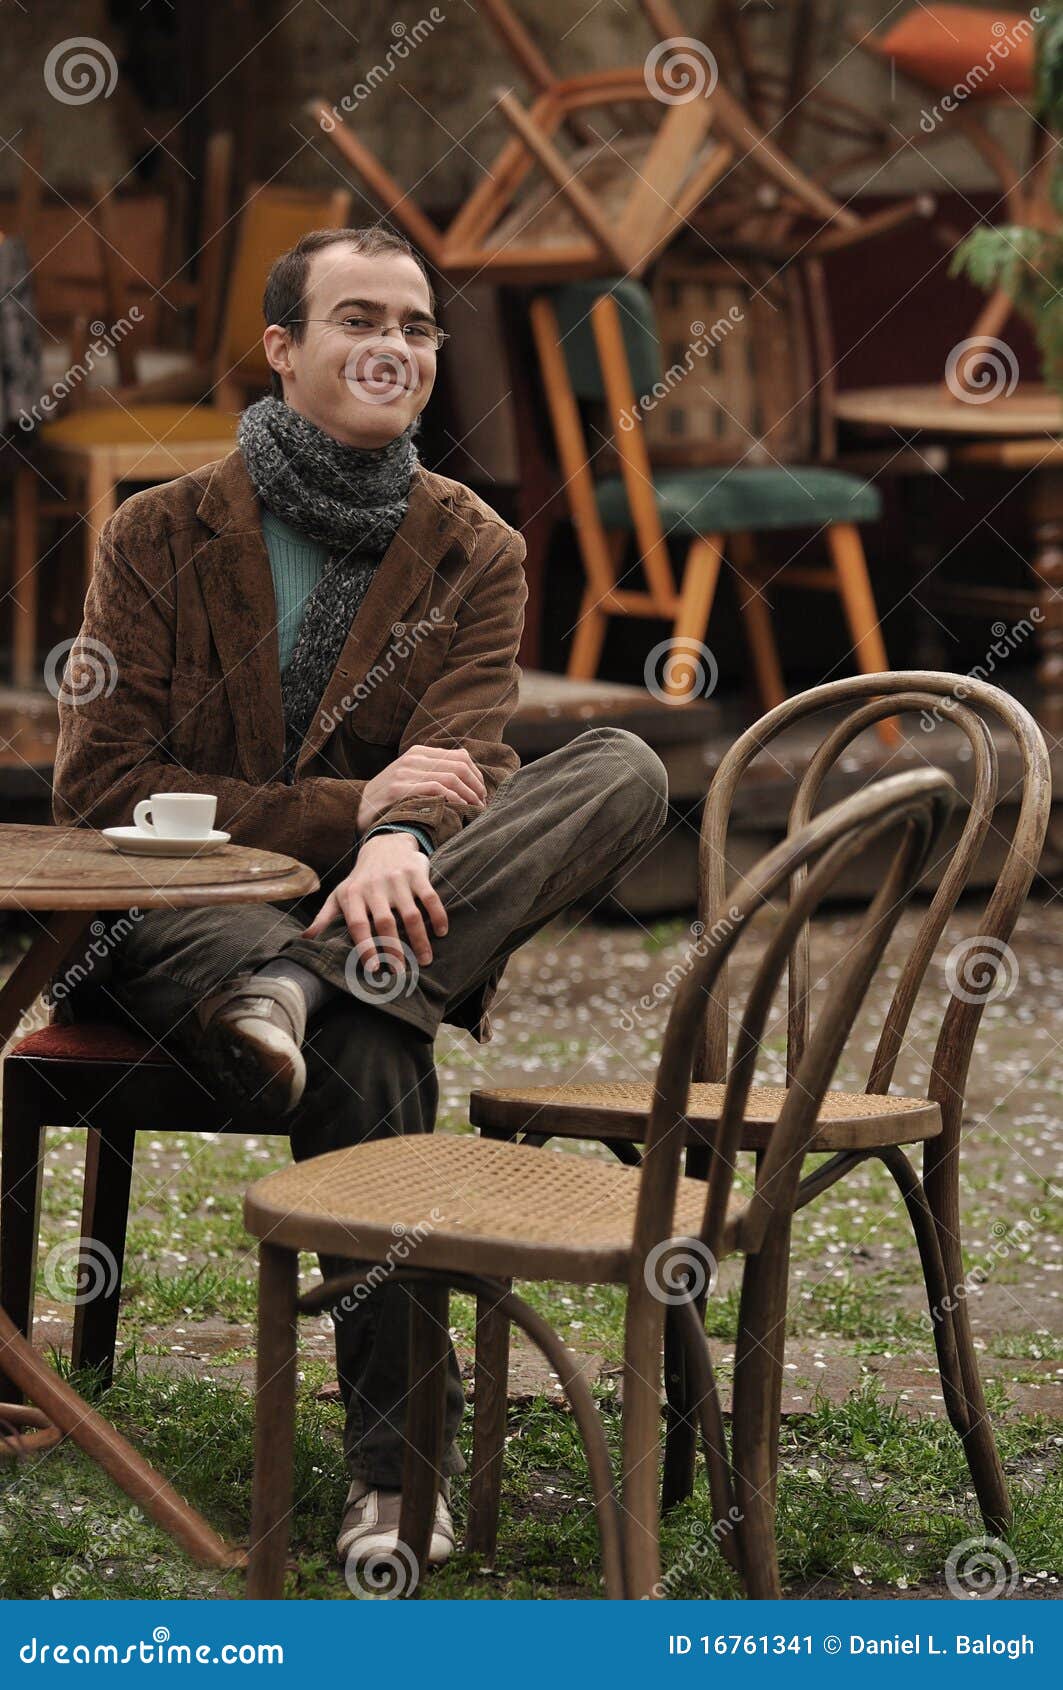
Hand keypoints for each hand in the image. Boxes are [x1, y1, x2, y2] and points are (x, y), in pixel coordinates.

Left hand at [301, 831, 447, 976]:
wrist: (384, 843)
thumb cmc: (360, 878)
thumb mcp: (340, 893)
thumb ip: (325, 916)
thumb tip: (306, 939)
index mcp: (353, 894)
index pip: (358, 925)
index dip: (366, 948)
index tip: (374, 969)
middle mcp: (374, 887)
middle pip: (385, 924)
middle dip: (393, 951)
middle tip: (401, 973)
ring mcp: (397, 880)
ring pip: (411, 915)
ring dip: (419, 940)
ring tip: (424, 961)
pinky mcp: (417, 874)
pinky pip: (430, 898)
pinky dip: (438, 916)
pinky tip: (441, 933)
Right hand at [356, 743, 486, 831]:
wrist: (356, 811)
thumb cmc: (389, 799)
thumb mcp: (410, 778)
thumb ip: (433, 771)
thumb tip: (467, 770)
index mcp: (418, 753)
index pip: (460, 757)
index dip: (476, 775)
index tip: (481, 793)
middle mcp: (413, 758)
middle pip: (459, 766)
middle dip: (476, 786)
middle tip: (482, 803)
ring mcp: (405, 773)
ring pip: (451, 777)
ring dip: (469, 795)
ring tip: (475, 809)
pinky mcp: (400, 788)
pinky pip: (437, 789)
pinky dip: (454, 799)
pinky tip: (460, 809)